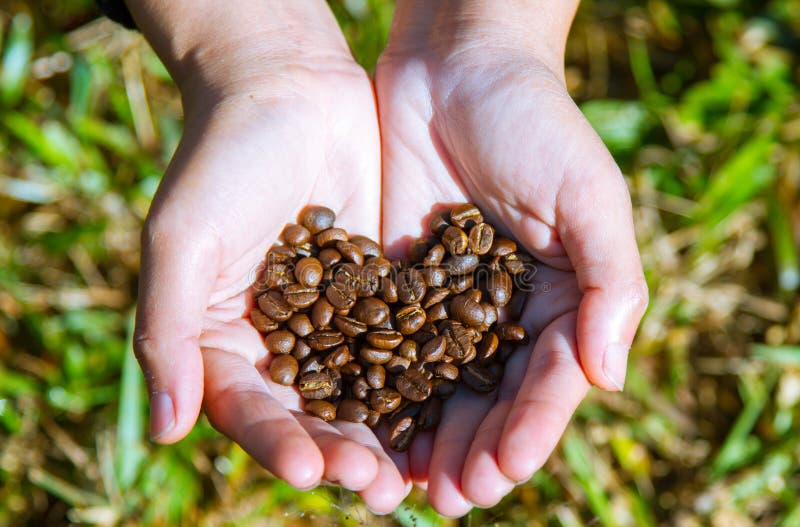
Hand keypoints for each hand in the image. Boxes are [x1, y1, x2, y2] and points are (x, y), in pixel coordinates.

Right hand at [130, 1, 407, 512]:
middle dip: (340, 452)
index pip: (247, 407)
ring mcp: (337, 321)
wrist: (288, 92)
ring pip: (363, 391)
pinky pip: (405, 344)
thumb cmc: (220, 160)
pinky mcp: (384, 294)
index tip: (307, 468)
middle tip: (374, 485)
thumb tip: (161, 427)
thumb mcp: (182, 241)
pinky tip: (449, 407)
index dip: (274, 441)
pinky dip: (423, 378)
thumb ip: (168, 330)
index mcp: (225, 340)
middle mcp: (282, 342)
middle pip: (310, 413)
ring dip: (386, 432)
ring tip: (413, 470)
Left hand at [375, 1, 647, 514]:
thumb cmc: (534, 122)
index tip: (497, 473)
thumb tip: (609, 377)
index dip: (528, 432)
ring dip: (425, 437)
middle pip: (491, 397)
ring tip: (405, 484)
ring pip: (438, 385)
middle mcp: (504, 311)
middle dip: (472, 450)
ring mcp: (448, 301)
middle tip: (447, 495)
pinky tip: (364, 426)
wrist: (455, 67)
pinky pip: (389, 346)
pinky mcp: (397, 283)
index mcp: (560, 299)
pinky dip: (380, 389)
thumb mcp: (588, 194)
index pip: (549, 381)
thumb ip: (610, 283)